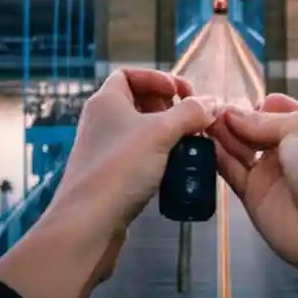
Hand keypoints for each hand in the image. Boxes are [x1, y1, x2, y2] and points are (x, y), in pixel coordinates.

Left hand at [0, 69, 213, 297]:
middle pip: (138, 102)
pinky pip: (138, 157)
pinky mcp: (110, 176)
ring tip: (189, 143)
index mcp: (106, 101)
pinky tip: (175, 168)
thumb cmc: (121, 167)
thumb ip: (188, 113)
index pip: (129, 75)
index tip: (181, 93)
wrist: (88, 223)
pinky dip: (158, 157)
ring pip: (140, 132)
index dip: (157, 78)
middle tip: (191, 119)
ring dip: (166, 134)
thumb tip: (210, 104)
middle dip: (167, 107)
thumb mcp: (160, 133)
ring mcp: (104, 150)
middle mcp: (102, 121)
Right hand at [208, 93, 297, 280]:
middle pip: (250, 126)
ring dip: (220, 134)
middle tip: (208, 113)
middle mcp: (283, 147)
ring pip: (237, 147)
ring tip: (199, 124)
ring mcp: (266, 171)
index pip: (272, 107)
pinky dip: (216, 158)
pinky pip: (231, 171)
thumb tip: (231, 114)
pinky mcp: (251, 194)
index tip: (237, 106)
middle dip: (232, 118)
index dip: (255, 105)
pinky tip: (201, 145)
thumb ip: (264, 122)